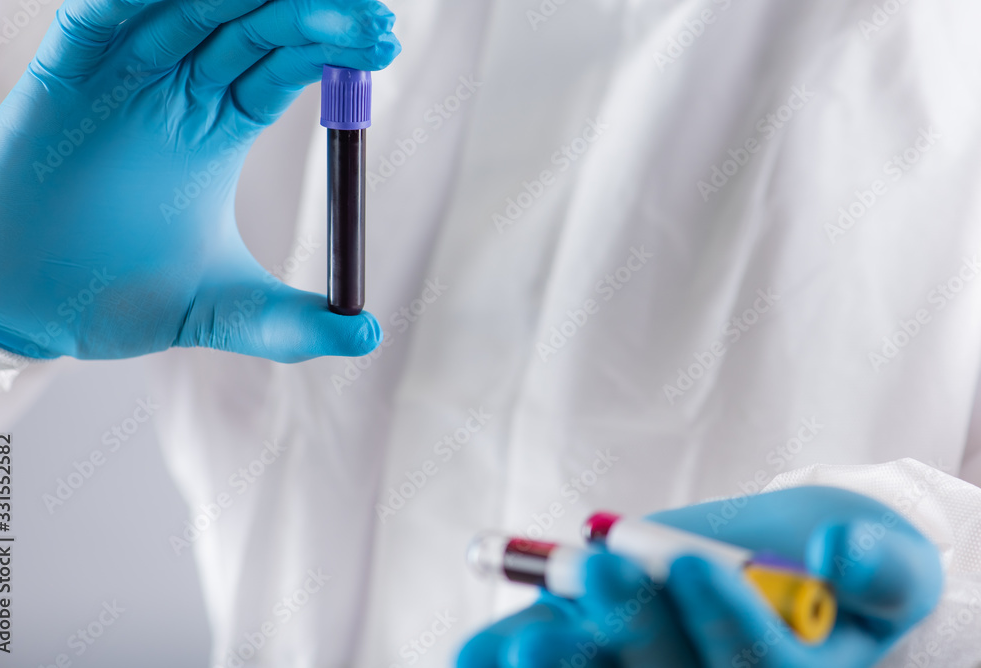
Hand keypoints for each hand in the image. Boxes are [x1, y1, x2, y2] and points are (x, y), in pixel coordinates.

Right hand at [0, 0, 399, 360]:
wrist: (26, 311)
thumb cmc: (117, 301)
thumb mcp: (222, 314)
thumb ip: (291, 325)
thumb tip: (369, 334)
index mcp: (218, 129)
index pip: (286, 67)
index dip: (333, 50)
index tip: (384, 42)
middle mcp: (174, 92)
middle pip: (251, 28)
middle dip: (311, 14)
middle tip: (371, 13)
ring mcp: (118, 79)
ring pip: (185, 10)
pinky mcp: (60, 79)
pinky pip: (94, 21)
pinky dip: (129, 0)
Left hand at [458, 487, 942, 666]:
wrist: (774, 567)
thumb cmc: (830, 571)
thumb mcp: (888, 563)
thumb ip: (880, 564)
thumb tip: (835, 551)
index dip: (728, 628)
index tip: (694, 563)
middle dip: (634, 634)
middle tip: (602, 572)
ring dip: (566, 664)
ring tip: (528, 639)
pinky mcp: (596, 659)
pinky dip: (504, 658)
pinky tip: (480, 655)